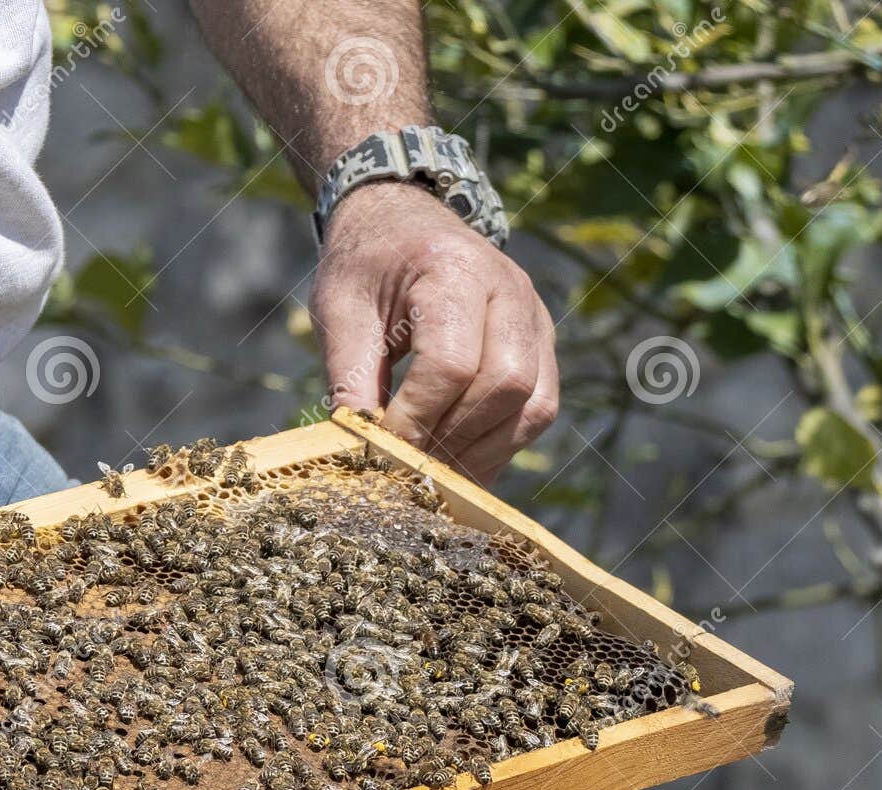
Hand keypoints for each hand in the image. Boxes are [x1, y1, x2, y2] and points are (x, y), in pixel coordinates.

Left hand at [311, 182, 559, 485]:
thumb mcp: (340, 312)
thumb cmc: (367, 267)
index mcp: (454, 269)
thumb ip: (350, 379)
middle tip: (409, 466)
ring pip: (532, 407)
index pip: (451, 363)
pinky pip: (537, 411)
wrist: (403, 225)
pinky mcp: (542, 345)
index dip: (418, 418)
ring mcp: (534, 318)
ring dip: (481, 452)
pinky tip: (458, 462)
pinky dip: (499, 447)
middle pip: (505, 385)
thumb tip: (362, 452)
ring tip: (432, 472)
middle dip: (454, 439)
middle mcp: (510, 289)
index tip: (385, 449)